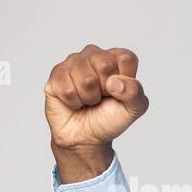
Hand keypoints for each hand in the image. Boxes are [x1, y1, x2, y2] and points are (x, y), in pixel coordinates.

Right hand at [45, 45, 147, 179]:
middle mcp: (94, 55)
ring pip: (86, 78)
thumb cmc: (110, 118)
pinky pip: (67, 88)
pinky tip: (75, 102)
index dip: (124, 81)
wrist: (86, 136)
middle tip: (102, 97)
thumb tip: (115, 82)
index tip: (119, 92)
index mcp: (117, 59)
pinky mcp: (56, 74)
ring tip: (89, 101)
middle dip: (105, 90)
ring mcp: (73, 62)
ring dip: (89, 98)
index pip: (125, 58)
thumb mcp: (134, 109)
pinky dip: (74, 102)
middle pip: (105, 64)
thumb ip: (135, 93)